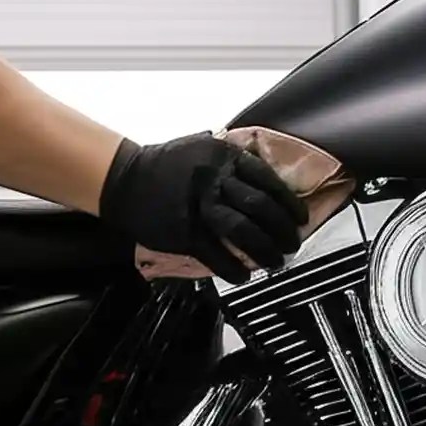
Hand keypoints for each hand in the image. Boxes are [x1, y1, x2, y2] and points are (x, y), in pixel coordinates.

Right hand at [99, 133, 307, 283]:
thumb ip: (234, 161)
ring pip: (242, 231)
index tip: (301, 219)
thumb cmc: (168, 165)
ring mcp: (197, 206)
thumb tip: (270, 179)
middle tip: (293, 244)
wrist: (125, 179)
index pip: (268, 180)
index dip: (289, 203)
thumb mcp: (203, 148)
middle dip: (283, 230)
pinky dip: (233, 269)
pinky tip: (245, 277)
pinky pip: (215, 254)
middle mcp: (213, 180)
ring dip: (265, 251)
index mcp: (223, 157)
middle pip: (260, 207)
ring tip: (276, 263)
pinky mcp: (183, 232)